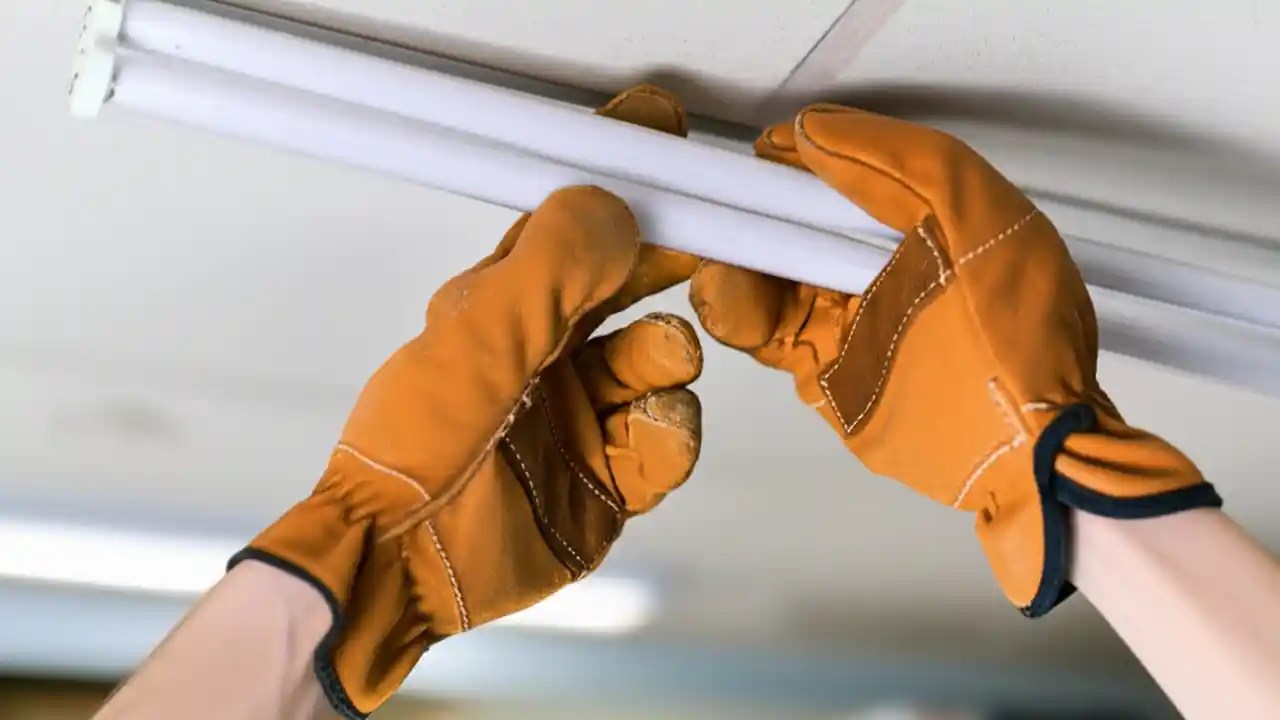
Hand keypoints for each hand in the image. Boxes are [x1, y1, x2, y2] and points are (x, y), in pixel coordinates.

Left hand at [232, 87, 702, 716]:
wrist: (401, 564)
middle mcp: (551, 353)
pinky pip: (666, 443)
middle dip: (672, 263)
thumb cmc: (413, 449)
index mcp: (508, 305)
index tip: (666, 139)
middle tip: (709, 249)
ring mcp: (584, 416)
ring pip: (661, 363)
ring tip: (662, 361)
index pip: (577, 226)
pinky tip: (648, 436)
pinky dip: (671, 434)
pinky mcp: (609, 482)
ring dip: (670, 355)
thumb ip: (548, 274)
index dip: (622, 186)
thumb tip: (612, 205)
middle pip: (633, 287)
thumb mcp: (476, 345)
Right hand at [688, 105, 1220, 614]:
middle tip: (730, 211)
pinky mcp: (826, 373)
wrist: (1026, 451)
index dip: (797, 161)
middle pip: (793, 225)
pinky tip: (731, 298)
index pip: (839, 174)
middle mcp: (880, 267)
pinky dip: (738, 315)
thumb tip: (812, 130)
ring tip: (724, 263)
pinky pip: (765, 336)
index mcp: (920, 222)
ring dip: (736, 263)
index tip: (764, 157)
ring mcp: (849, 322)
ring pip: (767, 278)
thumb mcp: (983, 218)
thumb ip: (906, 162)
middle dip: (755, 213)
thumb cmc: (1019, 334)